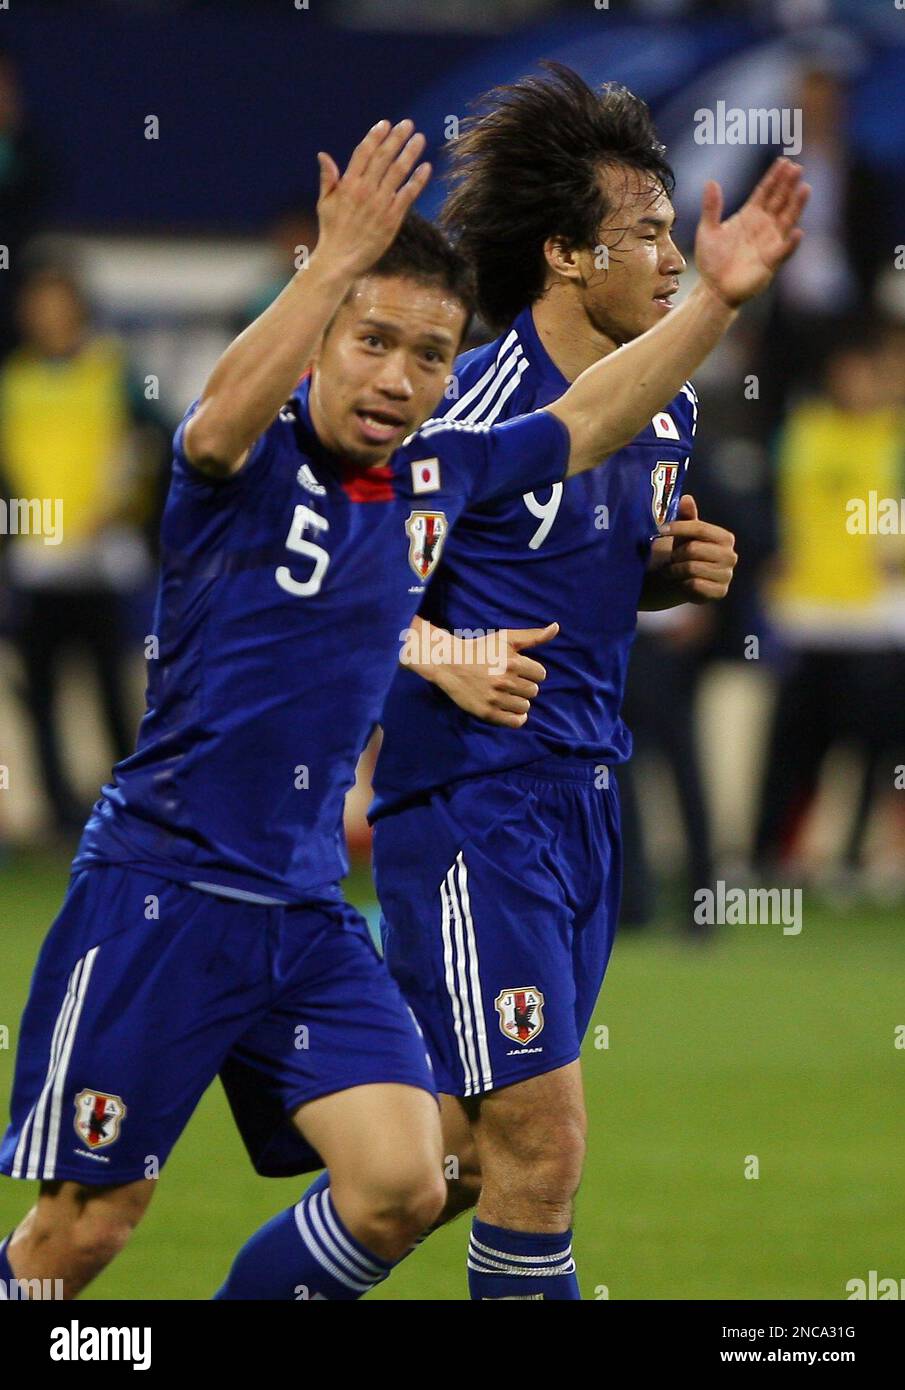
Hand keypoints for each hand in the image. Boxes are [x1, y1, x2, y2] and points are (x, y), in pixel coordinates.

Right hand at [315, 119, 430, 276]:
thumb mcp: (324, 203)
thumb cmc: (331, 231)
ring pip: (398, 172)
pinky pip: (408, 194)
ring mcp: (380, 204)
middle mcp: (365, 190)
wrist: (340, 260)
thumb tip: (323, 155)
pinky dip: (417, 180)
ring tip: (419, 139)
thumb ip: (328, 178)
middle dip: (396, 138)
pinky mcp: (392, 218)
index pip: (364, 153)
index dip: (376, 136)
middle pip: (384, 157)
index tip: (386, 124)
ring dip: (410, 153)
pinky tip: (426, 167)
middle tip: (408, 124)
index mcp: (348, 184)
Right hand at [431, 622, 559, 728]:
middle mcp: (504, 680)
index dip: (531, 672)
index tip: (518, 670)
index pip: (540, 674)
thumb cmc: (481, 649)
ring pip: (525, 707)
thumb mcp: (506, 638)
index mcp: (512, 662)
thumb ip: (533, 636)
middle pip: (533, 691)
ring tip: (506, 693)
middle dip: (524, 686)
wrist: (450, 664)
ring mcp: (495, 698)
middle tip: (509, 681)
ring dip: (519, 701)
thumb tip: (556, 627)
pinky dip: (517, 718)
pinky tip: (510, 709)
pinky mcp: (487, 712)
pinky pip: (515, 722)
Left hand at [659, 494, 736, 601]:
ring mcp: (727, 575)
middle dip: (676, 554)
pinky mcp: (720, 592)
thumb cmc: (683, 551)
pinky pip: (695, 585)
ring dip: (675, 570)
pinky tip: (681, 583)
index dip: (678, 528)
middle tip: (671, 558)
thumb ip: (686, 516)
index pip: (699, 528)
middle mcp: (731, 556)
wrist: (682, 581)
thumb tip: (686, 498)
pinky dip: (682, 584)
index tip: (661, 530)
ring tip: (672, 570)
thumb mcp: (684, 533)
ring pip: (691, 568)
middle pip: (693, 549)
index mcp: (725, 538)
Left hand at [695, 158, 809, 307]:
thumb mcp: (708, 230)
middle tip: (797, 167)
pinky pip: (783, 251)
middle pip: (780, 201)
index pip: (766, 192)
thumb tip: (711, 182)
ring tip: (805, 188)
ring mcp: (769, 242)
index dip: (774, 177)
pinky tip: (797, 232)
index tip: (784, 161)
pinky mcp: (770, 262)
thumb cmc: (711, 260)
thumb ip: (711, 207)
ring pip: (787, 220)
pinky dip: (791, 243)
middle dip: (788, 185)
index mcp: (750, 215)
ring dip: (796, 205)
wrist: (712, 288)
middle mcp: (763, 226)